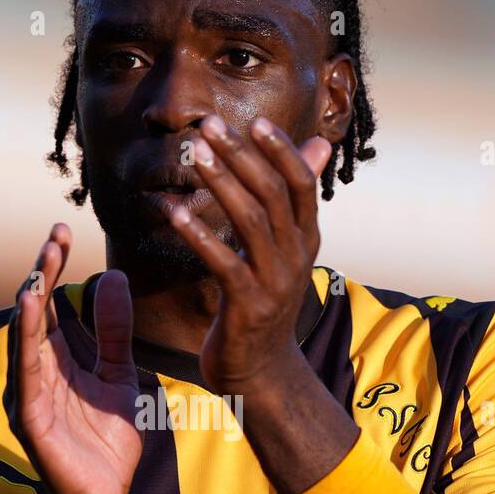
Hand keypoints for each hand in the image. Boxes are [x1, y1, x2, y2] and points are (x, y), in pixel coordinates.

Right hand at [3, 224, 143, 493]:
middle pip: (36, 313)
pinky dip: (25, 340)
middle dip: (43, 273)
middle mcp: (37, 371)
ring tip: (41, 263)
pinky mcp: (29, 418)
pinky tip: (29, 308)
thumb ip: (114, 332)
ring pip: (26, 338)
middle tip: (55, 235)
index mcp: (58, 360)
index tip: (63, 230)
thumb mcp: (119, 375)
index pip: (52, 305)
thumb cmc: (106, 442)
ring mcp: (29, 394)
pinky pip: (26, 373)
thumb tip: (113, 278)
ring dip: (32, 299)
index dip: (56, 268)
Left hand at [164, 114, 332, 398]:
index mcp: (306, 238)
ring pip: (253, 221)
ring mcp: (275, 282)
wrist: (261, 372)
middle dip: (243, 155)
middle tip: (210, 125)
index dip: (282, 151)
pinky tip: (174, 211)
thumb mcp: (286, 249)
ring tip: (195, 154)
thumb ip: (294, 199)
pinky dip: (199, 235)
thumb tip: (320, 145)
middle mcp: (297, 256)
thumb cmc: (264, 304)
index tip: (256, 121)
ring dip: (222, 183)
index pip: (302, 184)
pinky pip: (225, 263)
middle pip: (275, 193)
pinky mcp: (249, 307)